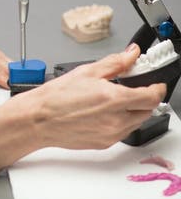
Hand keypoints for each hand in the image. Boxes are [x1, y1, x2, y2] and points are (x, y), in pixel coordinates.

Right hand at [17, 44, 166, 150]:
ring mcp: (112, 134)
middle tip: (134, 88)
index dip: (158, 89)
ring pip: (136, 122)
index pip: (151, 97)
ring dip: (134, 110)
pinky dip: (121, 121)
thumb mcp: (87, 71)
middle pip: (147, 111)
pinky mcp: (105, 144)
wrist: (40, 119)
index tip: (156, 84)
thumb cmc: (57, 96)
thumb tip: (132, 54)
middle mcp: (116, 120)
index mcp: (113, 99)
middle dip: (145, 98)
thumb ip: (115, 63)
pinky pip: (124, 131)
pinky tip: (105, 111)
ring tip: (115, 99)